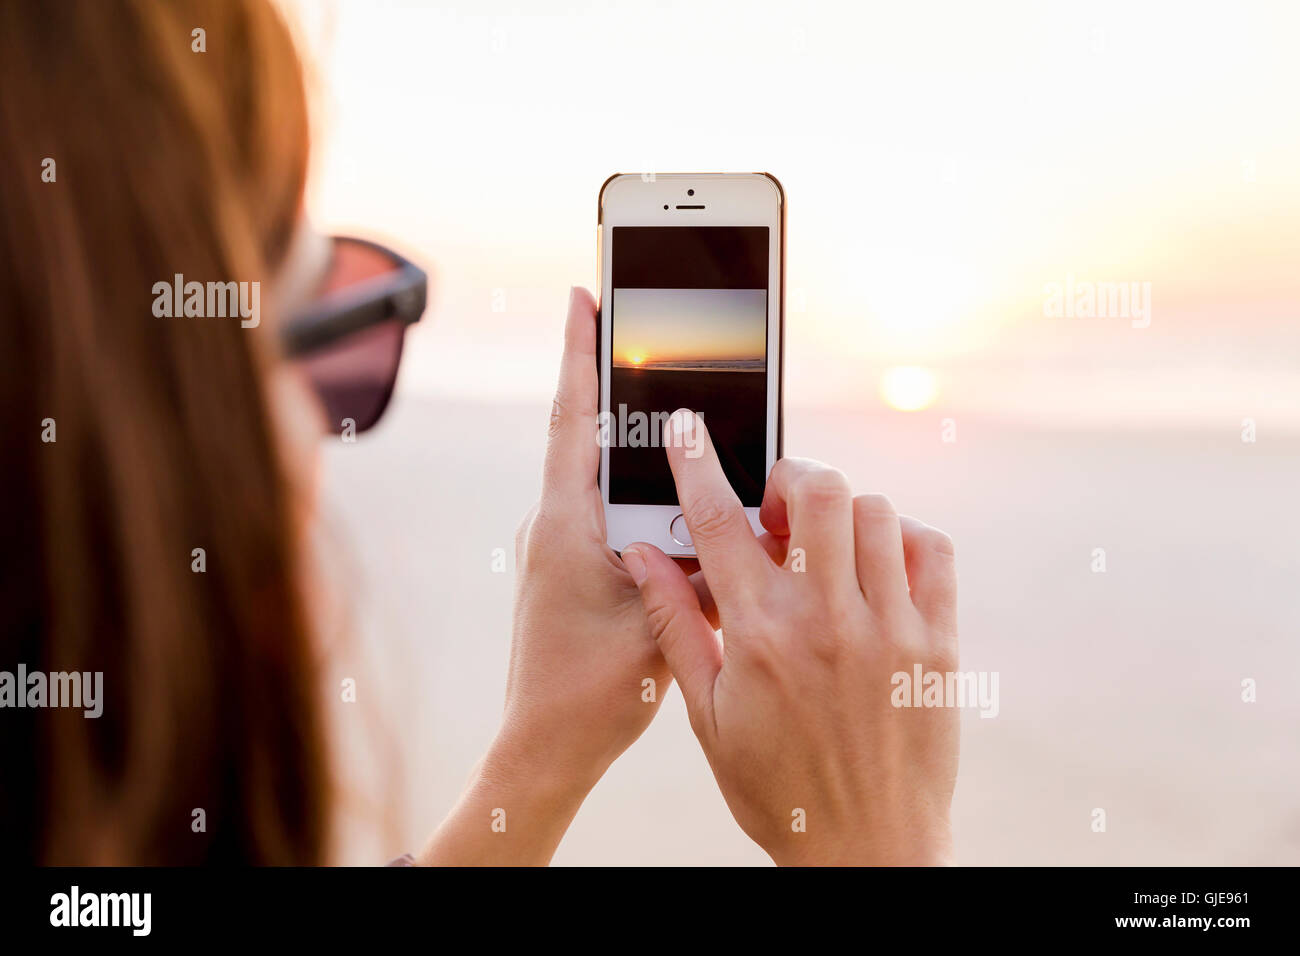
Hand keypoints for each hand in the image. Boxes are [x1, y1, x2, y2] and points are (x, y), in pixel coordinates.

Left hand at [422, 287, 672, 863]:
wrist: (544, 749)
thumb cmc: (591, 693)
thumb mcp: (658, 624)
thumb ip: (692, 566)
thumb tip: (729, 519)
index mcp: (566, 525)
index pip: (575, 416)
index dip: (581, 351)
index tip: (584, 293)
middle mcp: (553, 526)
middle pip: (591, 436)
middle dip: (616, 381)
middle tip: (640, 325)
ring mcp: (557, 548)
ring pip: (604, 478)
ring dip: (634, 446)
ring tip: (676, 416)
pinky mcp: (570, 570)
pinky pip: (607, 514)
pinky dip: (639, 495)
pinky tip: (673, 501)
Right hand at [621, 410, 959, 865]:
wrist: (868, 850)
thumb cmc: (777, 789)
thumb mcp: (708, 715)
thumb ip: (677, 626)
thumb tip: (642, 558)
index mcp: (759, 638)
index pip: (721, 524)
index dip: (698, 465)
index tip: (689, 429)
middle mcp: (827, 622)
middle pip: (816, 490)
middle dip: (789, 476)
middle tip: (776, 508)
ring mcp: (891, 628)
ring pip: (874, 510)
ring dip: (842, 511)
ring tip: (825, 547)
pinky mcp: (939, 642)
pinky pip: (931, 549)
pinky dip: (902, 536)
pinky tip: (877, 566)